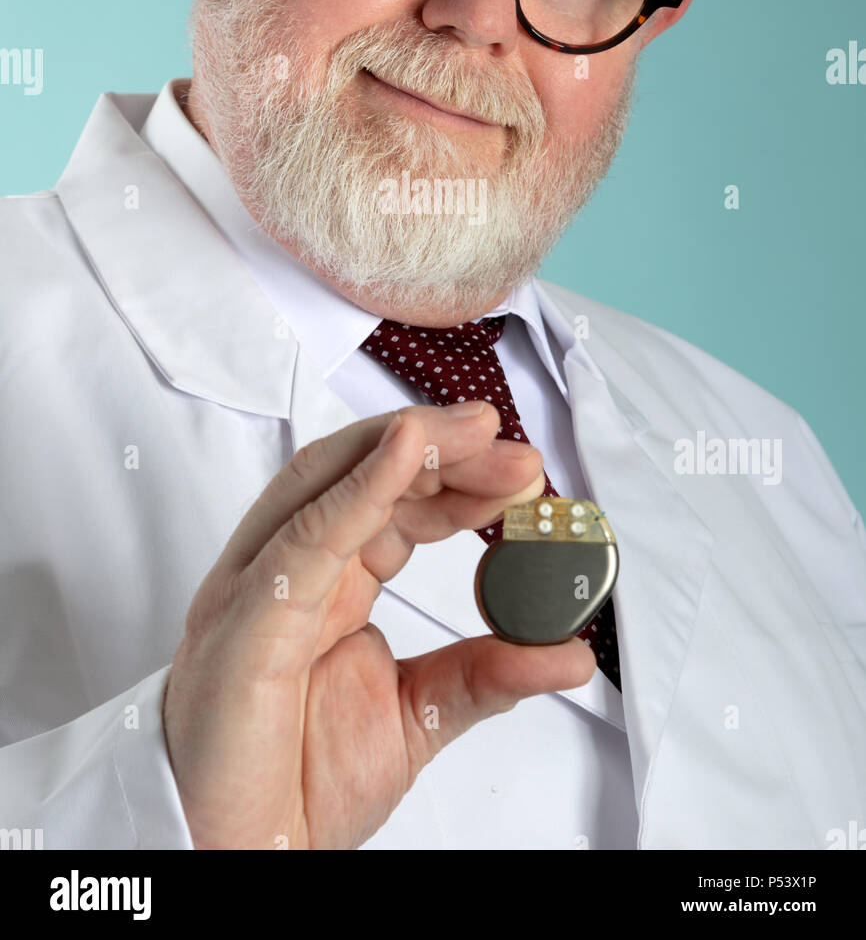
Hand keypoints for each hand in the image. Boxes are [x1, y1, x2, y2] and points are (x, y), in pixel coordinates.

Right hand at [162, 401, 595, 848]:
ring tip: (473, 430)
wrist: (241, 856)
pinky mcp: (245, 617)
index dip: (459, 481)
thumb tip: (570, 655)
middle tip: (515, 453)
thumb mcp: (419, 717)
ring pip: (326, 481)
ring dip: (404, 445)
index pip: (395, 504)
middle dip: (442, 451)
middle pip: (362, 474)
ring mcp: (260, 585)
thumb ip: (487, 676)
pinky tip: (405, 451)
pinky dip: (357, 488)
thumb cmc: (295, 783)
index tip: (525, 481)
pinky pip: (304, 538)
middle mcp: (290, 571)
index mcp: (327, 586)